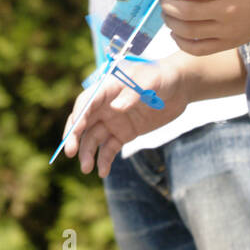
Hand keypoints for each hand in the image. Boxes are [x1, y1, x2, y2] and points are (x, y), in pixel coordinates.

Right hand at [60, 55, 190, 177]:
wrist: (179, 88)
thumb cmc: (162, 77)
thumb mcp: (150, 82)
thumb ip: (133, 94)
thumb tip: (115, 107)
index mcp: (108, 87)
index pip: (87, 101)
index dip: (79, 115)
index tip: (74, 131)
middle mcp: (106, 104)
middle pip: (83, 121)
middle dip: (74, 136)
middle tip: (70, 152)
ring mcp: (113, 120)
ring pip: (93, 137)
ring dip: (87, 152)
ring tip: (87, 168)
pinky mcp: (123, 134)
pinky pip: (109, 148)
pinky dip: (104, 160)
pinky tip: (102, 172)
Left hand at [161, 0, 249, 54]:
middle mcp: (229, 10)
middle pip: (187, 12)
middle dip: (168, 5)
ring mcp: (229, 30)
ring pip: (189, 32)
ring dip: (170, 22)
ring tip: (168, 13)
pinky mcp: (230, 43)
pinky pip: (199, 49)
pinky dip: (181, 42)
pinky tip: (176, 31)